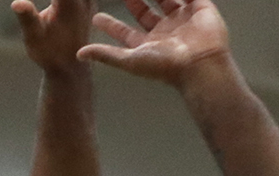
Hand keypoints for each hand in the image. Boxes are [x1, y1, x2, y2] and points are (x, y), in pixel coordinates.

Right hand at [12, 0, 98, 73]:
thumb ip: (27, 17)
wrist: (70, 68)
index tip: (40, 2)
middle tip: (48, 11)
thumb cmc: (49, 53)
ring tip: (53, 8)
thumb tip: (17, 3)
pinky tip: (58, 2)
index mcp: (68, 2)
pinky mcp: (89, 2)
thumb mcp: (34, 38)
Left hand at [81, 0, 232, 85]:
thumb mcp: (130, 59)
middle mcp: (165, 32)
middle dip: (133, 1)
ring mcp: (183, 20)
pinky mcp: (200, 9)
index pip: (125, 32)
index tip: (97, 17)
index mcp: (149, 45)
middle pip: (144, 12)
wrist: (199, 64)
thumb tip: (78, 54)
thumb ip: (105, 54)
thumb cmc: (165, 66)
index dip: (111, 25)